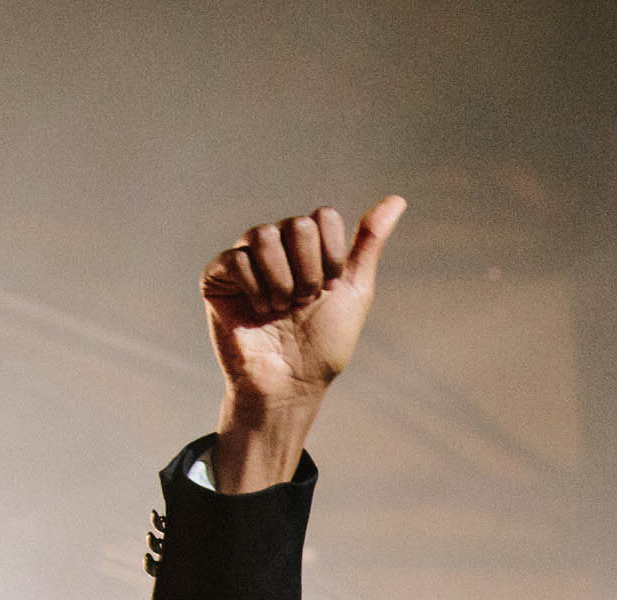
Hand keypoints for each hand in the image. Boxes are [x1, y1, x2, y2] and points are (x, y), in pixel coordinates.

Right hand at [200, 196, 405, 488]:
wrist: (290, 383)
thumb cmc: (323, 345)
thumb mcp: (354, 291)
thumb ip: (369, 243)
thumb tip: (398, 199)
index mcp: (309, 247)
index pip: (323, 217)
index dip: (332, 258)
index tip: (329, 291)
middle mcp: (277, 245)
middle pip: (297, 225)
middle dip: (309, 274)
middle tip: (303, 304)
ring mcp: (246, 258)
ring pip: (263, 236)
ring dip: (282, 283)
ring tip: (280, 309)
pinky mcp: (218, 275)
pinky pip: (236, 259)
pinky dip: (255, 290)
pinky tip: (258, 312)